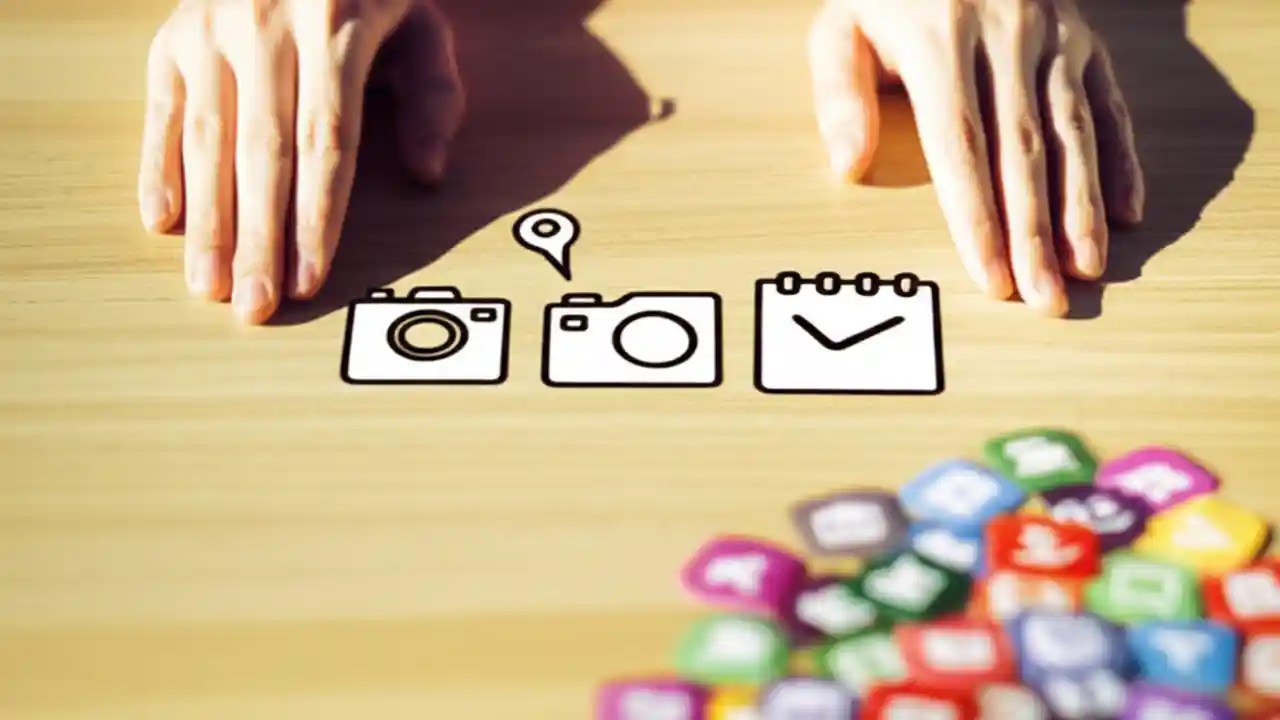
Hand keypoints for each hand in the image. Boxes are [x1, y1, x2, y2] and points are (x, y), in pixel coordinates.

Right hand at [137, 0, 463, 323]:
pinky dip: (158, 165)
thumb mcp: (421, 24)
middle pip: (262, 152)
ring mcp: (211, 29)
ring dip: (207, 218)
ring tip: (208, 285)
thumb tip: (428, 173)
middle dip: (257, 237)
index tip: (310, 278)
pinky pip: (161, 109)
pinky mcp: (172, 35)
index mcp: (336, 28)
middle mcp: (266, 27)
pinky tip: (161, 222)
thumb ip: (433, 96)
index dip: (317, 216)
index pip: (326, 142)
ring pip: (208, 138)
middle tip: (254, 306)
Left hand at [808, 0, 1144, 316]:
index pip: (960, 143)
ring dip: (1082, 205)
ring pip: (1073, 130)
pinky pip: (1108, 102)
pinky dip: (1121, 157)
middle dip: (1035, 232)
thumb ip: (839, 92)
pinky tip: (1127, 211)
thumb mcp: (842, 24)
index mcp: (939, 37)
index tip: (989, 275)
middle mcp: (1005, 33)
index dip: (976, 216)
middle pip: (1023, 149)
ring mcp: (1053, 34)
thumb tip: (849, 167)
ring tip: (1086, 268)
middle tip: (1044, 298)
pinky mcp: (1084, 37)